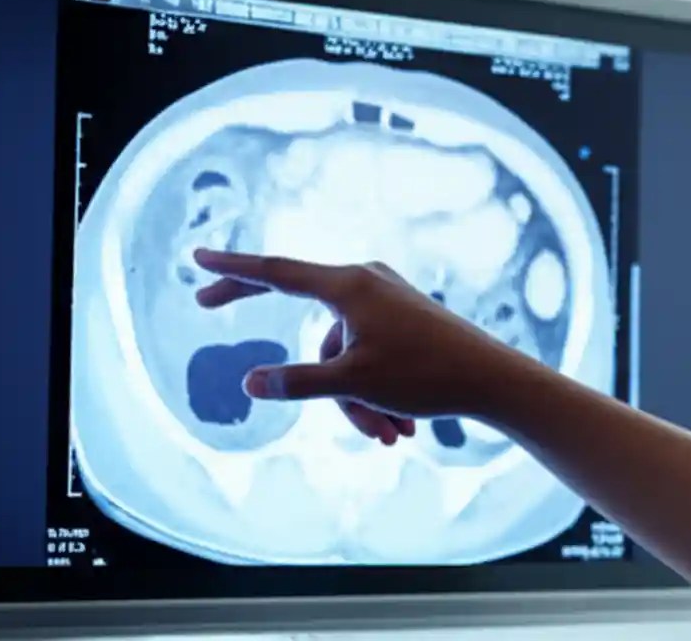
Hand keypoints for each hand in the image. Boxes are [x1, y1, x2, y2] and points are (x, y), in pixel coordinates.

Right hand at [191, 248, 532, 444]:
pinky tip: (402, 428)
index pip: (276, 273)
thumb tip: (250, 382)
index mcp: (349, 285)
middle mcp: (367, 283)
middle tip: (210, 304)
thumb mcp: (353, 383)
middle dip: (300, 366)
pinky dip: (377, 394)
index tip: (198, 257)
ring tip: (390, 434)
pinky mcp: (404, 321)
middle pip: (306, 316)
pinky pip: (370, 360)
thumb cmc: (425, 376)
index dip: (233, 269)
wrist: (492, 380)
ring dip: (358, 401)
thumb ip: (298, 382)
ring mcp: (387, 301)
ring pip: (344, 356)